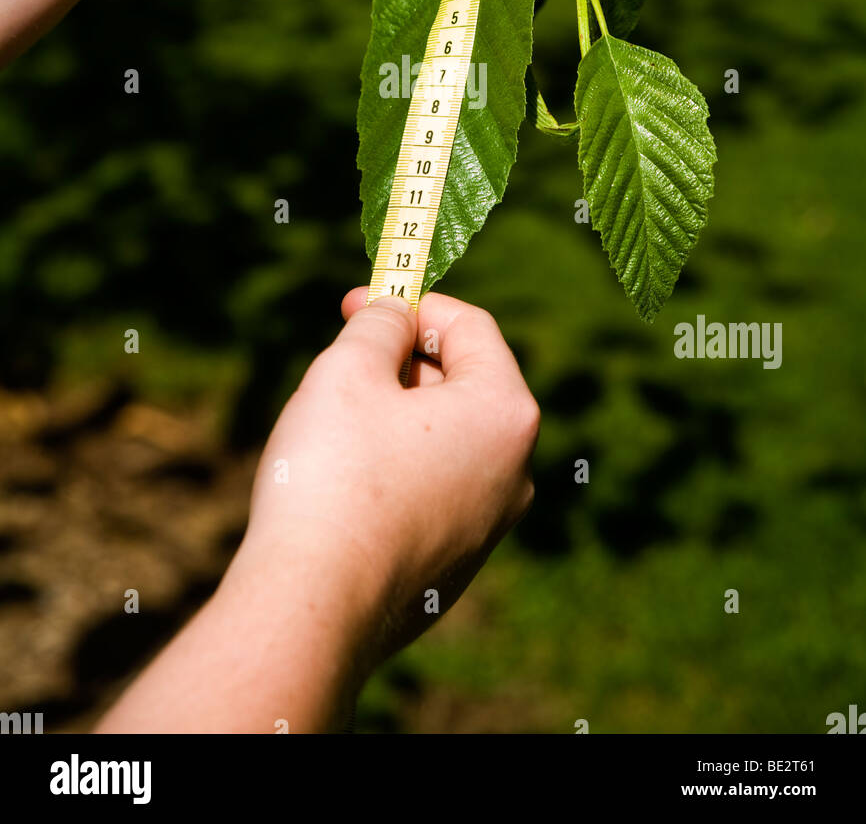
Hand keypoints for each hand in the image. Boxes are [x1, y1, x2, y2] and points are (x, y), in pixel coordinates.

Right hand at [243, 290, 539, 658]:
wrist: (311, 609)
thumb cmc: (333, 478)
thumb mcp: (348, 371)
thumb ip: (378, 325)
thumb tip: (393, 315)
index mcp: (505, 413)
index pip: (470, 327)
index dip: (412, 303)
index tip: (358, 301)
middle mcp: (514, 471)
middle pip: (461, 383)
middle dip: (400, 362)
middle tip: (339, 360)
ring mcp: (488, 526)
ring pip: (442, 439)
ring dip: (392, 417)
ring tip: (330, 427)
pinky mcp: (453, 566)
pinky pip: (429, 491)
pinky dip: (391, 470)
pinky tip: (338, 486)